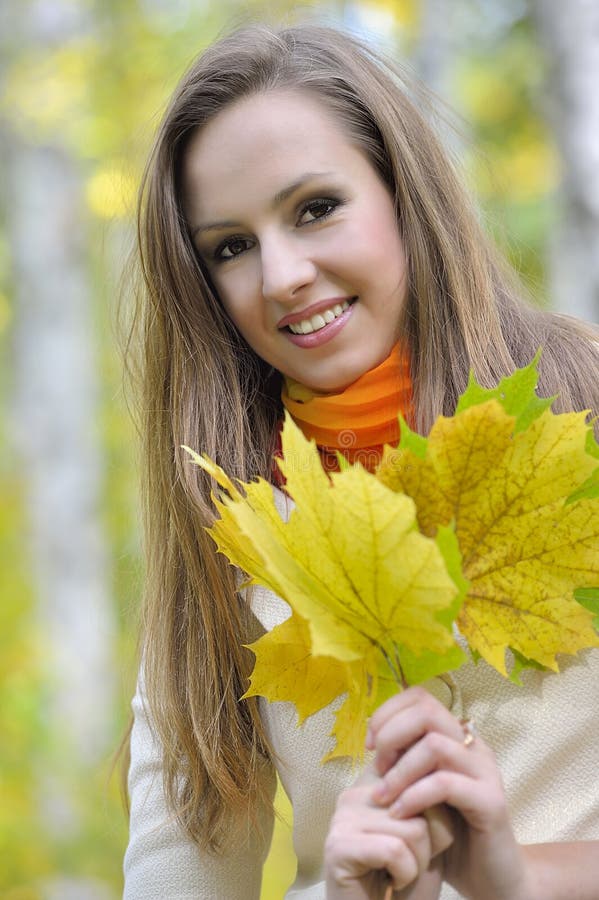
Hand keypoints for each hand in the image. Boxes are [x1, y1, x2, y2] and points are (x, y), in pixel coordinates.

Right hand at [325, 766, 449, 899]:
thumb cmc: (408, 878)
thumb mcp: (429, 832)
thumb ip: (430, 798)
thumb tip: (439, 769)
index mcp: (374, 782)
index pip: (419, 771)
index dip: (437, 811)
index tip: (425, 838)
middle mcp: (355, 793)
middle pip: (421, 801)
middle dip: (431, 841)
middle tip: (411, 861)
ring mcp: (343, 818)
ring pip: (413, 827)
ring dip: (419, 861)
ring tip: (401, 873)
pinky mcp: (339, 846)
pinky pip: (394, 850)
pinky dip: (405, 873)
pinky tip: (392, 881)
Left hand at [367, 687, 531, 899]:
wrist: (490, 878)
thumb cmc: (449, 833)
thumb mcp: (419, 790)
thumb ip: (404, 761)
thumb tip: (373, 738)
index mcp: (456, 738)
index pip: (421, 697)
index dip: (389, 712)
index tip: (370, 744)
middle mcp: (473, 746)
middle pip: (428, 711)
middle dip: (392, 734)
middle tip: (377, 767)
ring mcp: (485, 771)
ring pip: (435, 745)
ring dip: (400, 770)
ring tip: (383, 796)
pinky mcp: (491, 801)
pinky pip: (445, 783)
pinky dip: (414, 796)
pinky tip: (399, 813)